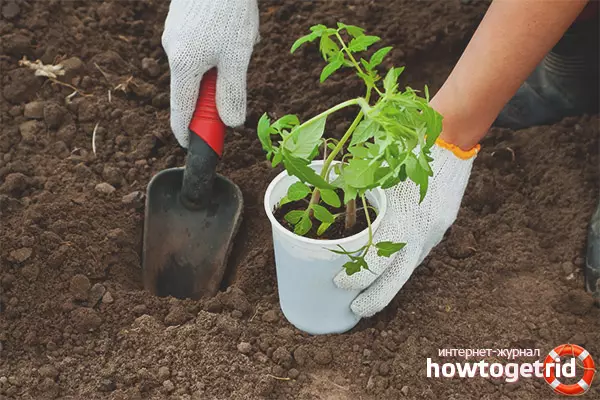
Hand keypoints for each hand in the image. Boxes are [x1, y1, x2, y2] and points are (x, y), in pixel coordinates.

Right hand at [162, 0, 258, 147]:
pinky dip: (220, 45)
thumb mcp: (237, 57)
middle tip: (239, 67)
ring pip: (202, 64)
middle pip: (193, 88)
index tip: (196, 146)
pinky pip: (202, 44)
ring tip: (241, 36)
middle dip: (219, 87)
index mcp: (183, 66)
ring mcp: (174, 34)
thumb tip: (230, 122)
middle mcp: (172, 51)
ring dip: (224, 62)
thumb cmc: (229, 9)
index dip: (188, 134)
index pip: (180, 112)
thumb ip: (232, 93)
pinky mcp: (181, 20)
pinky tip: (234, 25)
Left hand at [334, 140, 478, 316]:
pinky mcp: (440, 229)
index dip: (356, 277)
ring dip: (389, 283)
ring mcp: (434, 232)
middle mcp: (420, 232)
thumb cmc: (406, 152)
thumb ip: (356, 191)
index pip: (376, 261)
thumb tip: (328, 200)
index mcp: (400, 219)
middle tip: (356, 310)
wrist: (449, 141)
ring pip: (408, 267)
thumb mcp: (378, 173)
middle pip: (396, 279)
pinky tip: (390, 269)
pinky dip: (402, 264)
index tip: (339, 283)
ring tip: (369, 294)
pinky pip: (418, 253)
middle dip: (375, 298)